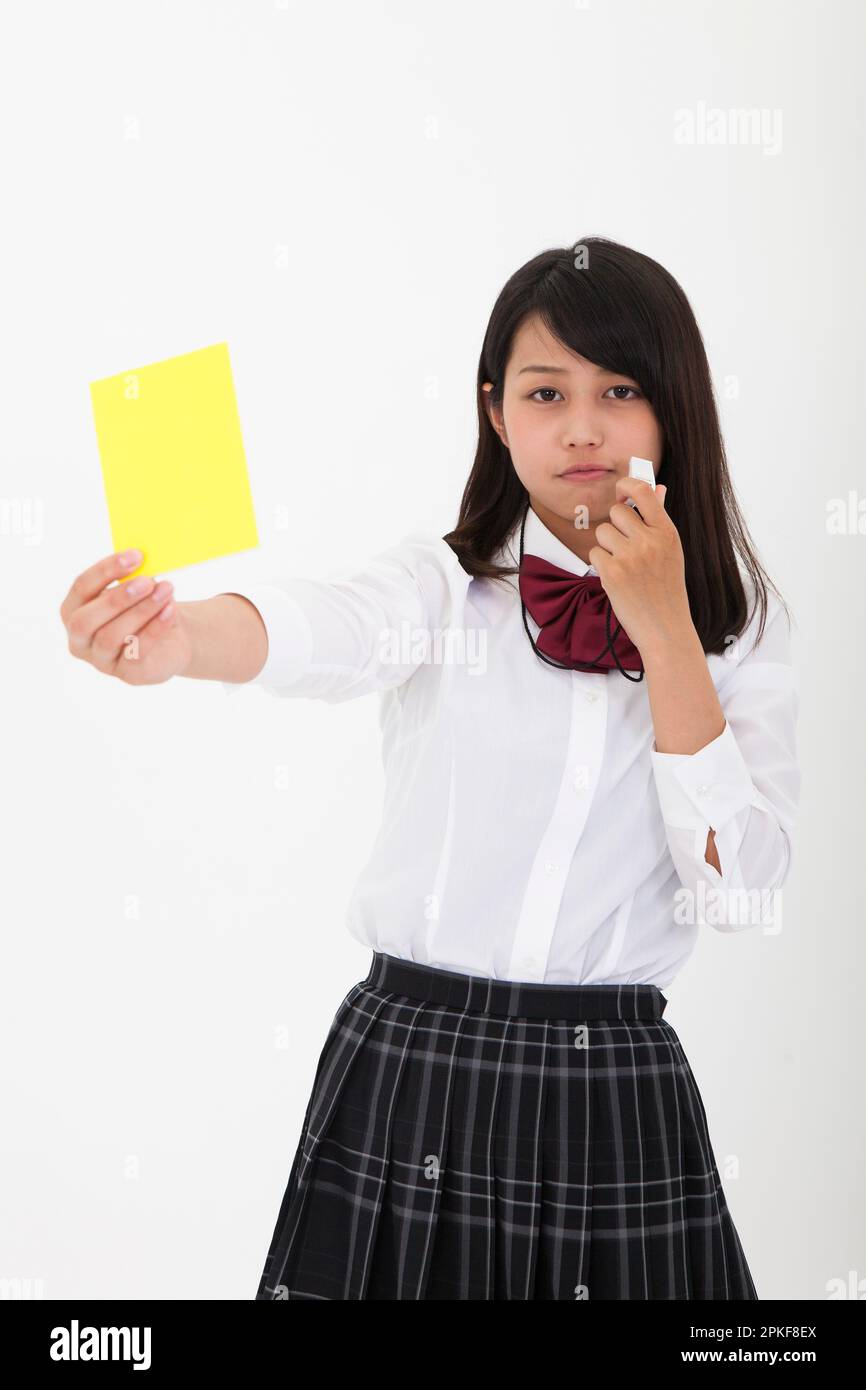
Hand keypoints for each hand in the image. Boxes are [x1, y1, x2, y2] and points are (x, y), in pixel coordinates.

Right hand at [60, 550, 190, 684]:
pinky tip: (169, 610)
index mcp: (74, 612)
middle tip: (147, 581)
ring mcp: (101, 661)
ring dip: (141, 610)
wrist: (172, 640)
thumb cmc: (145, 608)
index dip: (106, 570)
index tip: (135, 556)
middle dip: (117, 597)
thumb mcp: (137, 591)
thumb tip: (140, 560)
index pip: (81, 588)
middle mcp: (80, 640)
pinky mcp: (127, 675)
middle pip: (86, 619)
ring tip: (165, 591)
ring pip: (111, 636)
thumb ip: (131, 577)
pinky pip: (136, 652)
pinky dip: (155, 628)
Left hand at [588, 479, 693, 656]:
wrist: (665, 628)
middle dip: (615, 526)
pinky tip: (616, 578)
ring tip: (623, 566)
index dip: (627, 485)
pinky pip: (594, 553)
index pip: (643, 492)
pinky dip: (601, 564)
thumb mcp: (671, 552)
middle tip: (625, 547)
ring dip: (607, 546)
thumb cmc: (667, 590)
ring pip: (603, 532)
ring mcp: (630, 557)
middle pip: (617, 512)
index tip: (621, 491)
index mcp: (667, 533)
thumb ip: (659, 520)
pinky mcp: (612, 573)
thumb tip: (657, 487)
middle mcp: (650, 541)